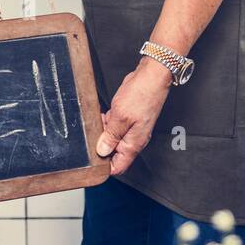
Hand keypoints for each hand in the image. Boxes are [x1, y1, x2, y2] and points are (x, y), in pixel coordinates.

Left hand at [96, 59, 172, 175]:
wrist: (151, 77)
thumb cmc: (141, 95)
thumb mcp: (120, 117)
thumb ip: (110, 136)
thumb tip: (102, 151)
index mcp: (133, 144)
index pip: (118, 167)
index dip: (105, 167)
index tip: (93, 159)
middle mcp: (134, 140)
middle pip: (113, 153)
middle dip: (102, 144)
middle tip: (97, 132)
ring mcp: (132, 130)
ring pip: (112, 139)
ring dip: (104, 131)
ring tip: (104, 118)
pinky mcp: (129, 120)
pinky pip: (115, 127)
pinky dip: (108, 122)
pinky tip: (107, 113)